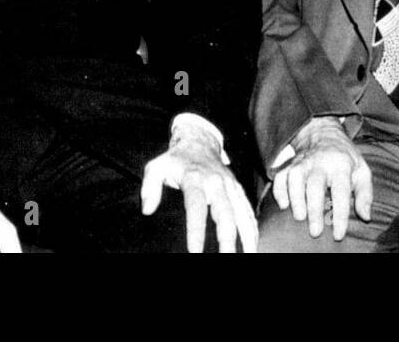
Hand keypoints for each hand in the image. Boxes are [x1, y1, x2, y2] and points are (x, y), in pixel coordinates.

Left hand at [141, 132, 256, 251]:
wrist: (199, 142)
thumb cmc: (175, 160)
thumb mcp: (156, 167)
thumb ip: (149, 187)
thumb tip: (147, 209)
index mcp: (194, 178)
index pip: (196, 207)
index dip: (196, 230)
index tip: (195, 251)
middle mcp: (215, 182)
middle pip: (225, 213)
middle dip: (227, 238)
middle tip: (226, 257)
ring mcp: (229, 185)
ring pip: (241, 213)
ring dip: (246, 236)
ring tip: (248, 255)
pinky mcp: (238, 188)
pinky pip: (247, 210)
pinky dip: (252, 228)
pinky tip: (252, 245)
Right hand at [272, 117, 371, 240]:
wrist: (324, 133)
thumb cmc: (346, 159)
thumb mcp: (362, 171)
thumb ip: (365, 195)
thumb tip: (365, 216)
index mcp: (341, 165)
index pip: (341, 192)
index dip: (340, 214)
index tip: (338, 234)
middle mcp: (320, 163)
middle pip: (315, 184)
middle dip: (314, 209)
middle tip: (315, 231)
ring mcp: (303, 162)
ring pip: (295, 178)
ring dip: (295, 198)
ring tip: (299, 217)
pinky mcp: (290, 164)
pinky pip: (280, 175)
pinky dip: (279, 190)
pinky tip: (283, 205)